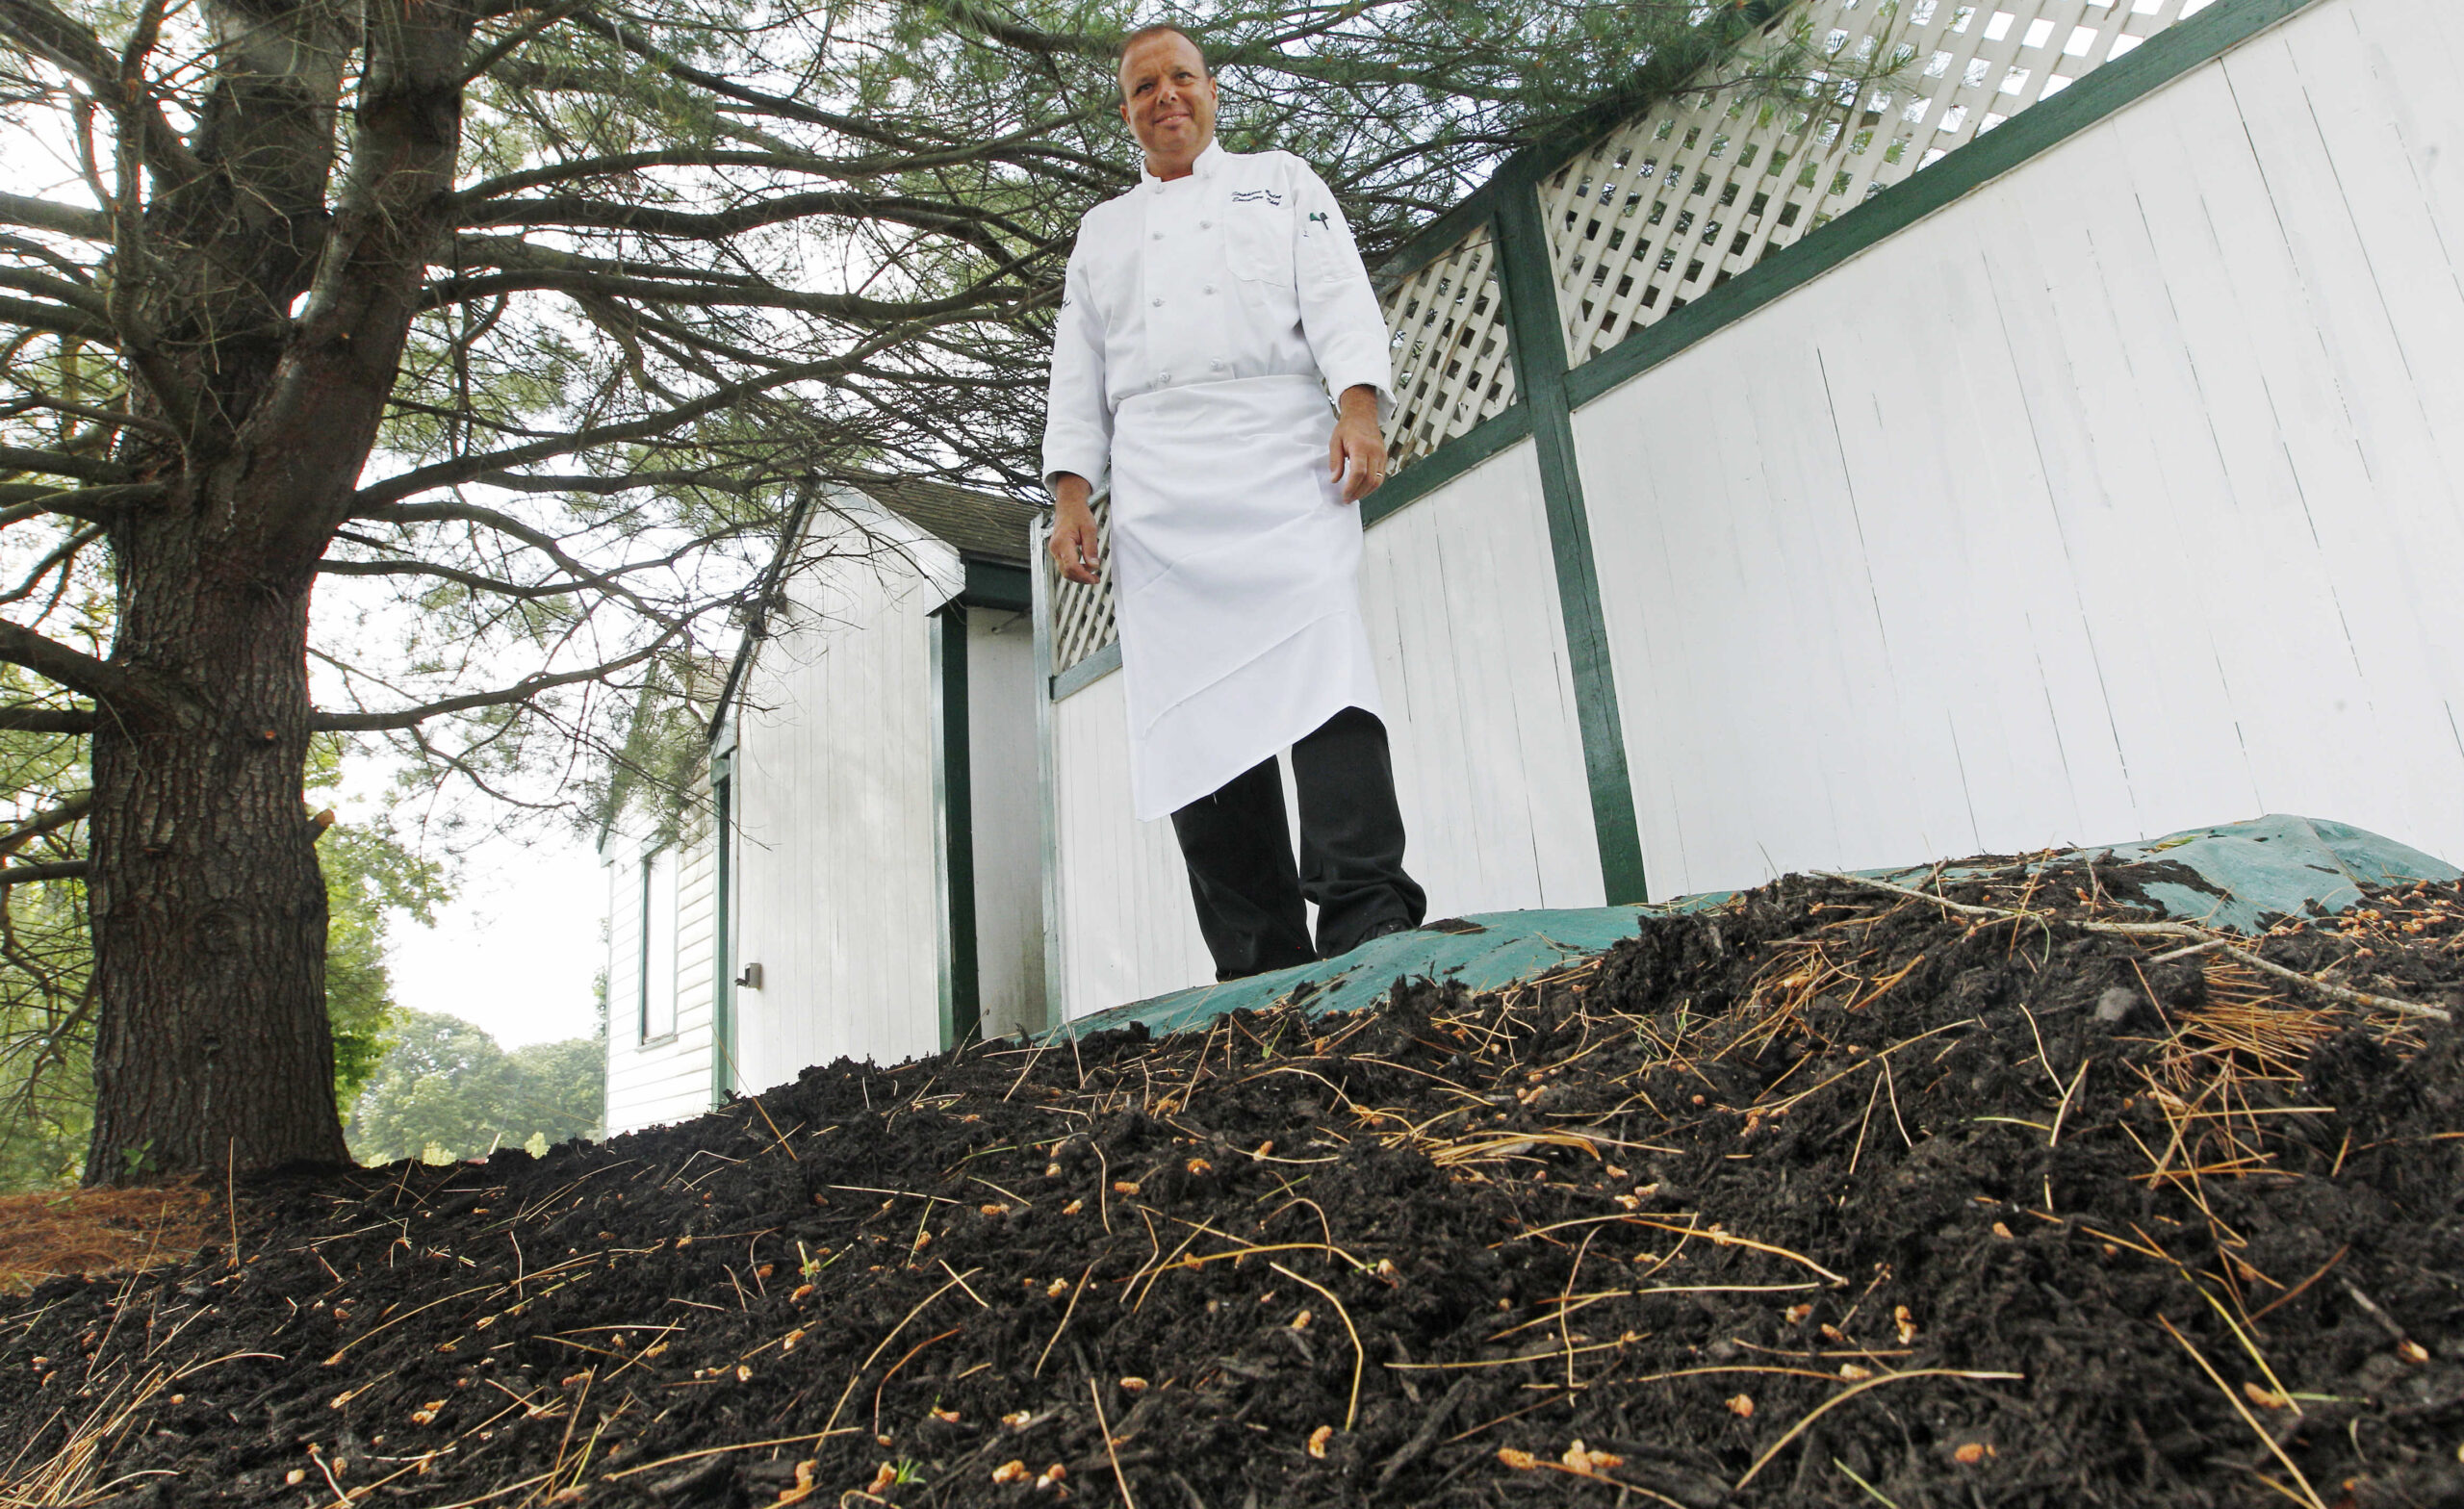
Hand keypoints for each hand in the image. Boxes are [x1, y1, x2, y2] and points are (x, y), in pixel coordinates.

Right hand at [1048, 476, 1100, 585]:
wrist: (1068, 504)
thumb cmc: (1077, 513)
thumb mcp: (1089, 529)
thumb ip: (1091, 548)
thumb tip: (1094, 566)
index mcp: (1063, 542)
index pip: (1071, 566)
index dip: (1083, 575)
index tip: (1094, 578)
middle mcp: (1055, 548)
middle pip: (1066, 572)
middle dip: (1081, 578)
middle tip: (1095, 579)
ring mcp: (1054, 549)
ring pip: (1064, 570)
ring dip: (1078, 575)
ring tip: (1091, 574)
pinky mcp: (1056, 549)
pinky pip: (1064, 564)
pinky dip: (1074, 569)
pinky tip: (1084, 567)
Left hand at [1328, 385, 1387, 504]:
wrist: (1363, 415)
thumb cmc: (1347, 427)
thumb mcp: (1335, 441)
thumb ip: (1335, 461)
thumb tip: (1335, 480)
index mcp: (1361, 447)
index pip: (1359, 472)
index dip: (1351, 487)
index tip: (1344, 495)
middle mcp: (1374, 452)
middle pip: (1370, 479)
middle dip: (1358, 493)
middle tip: (1347, 499)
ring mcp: (1381, 455)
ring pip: (1377, 481)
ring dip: (1366, 492)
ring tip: (1354, 496)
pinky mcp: (1384, 457)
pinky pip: (1381, 476)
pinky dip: (1372, 486)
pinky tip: (1362, 489)